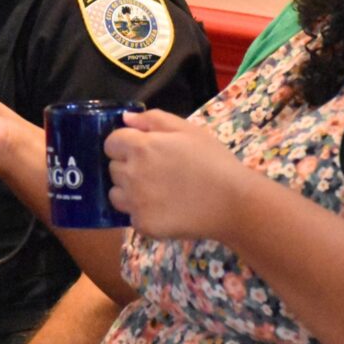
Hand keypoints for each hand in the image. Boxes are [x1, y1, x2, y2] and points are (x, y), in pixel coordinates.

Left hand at [105, 110, 248, 241]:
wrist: (232, 202)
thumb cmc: (213, 160)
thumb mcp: (188, 129)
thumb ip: (153, 119)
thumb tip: (126, 118)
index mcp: (141, 147)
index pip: (111, 143)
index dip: (124, 144)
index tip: (141, 149)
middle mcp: (131, 174)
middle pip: (113, 168)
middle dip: (128, 166)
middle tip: (155, 170)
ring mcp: (135, 202)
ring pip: (116, 193)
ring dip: (128, 190)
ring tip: (156, 191)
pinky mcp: (142, 225)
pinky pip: (131, 216)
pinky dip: (143, 212)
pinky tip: (164, 208)